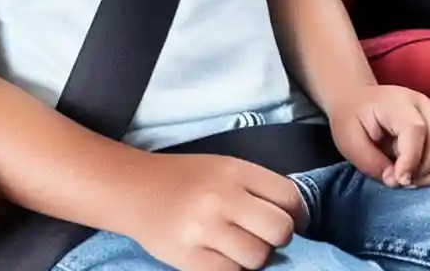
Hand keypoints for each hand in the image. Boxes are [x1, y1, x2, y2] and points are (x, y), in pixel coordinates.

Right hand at [122, 153, 304, 270]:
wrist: (132, 190)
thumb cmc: (185, 180)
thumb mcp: (224, 168)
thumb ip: (257, 189)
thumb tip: (295, 221)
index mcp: (235, 171)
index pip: (290, 197)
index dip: (297, 214)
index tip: (290, 221)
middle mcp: (221, 197)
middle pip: (280, 230)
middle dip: (277, 238)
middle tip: (260, 236)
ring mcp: (203, 229)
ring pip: (257, 257)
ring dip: (252, 257)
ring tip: (234, 247)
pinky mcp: (187, 257)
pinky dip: (230, 269)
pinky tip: (218, 256)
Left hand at [330, 85, 429, 187]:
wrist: (360, 102)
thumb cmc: (352, 120)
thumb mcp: (348, 140)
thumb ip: (371, 162)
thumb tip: (398, 181)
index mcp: (397, 101)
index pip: (416, 129)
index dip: (411, 159)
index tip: (399, 181)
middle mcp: (424, 105)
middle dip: (425, 171)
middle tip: (404, 182)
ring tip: (416, 180)